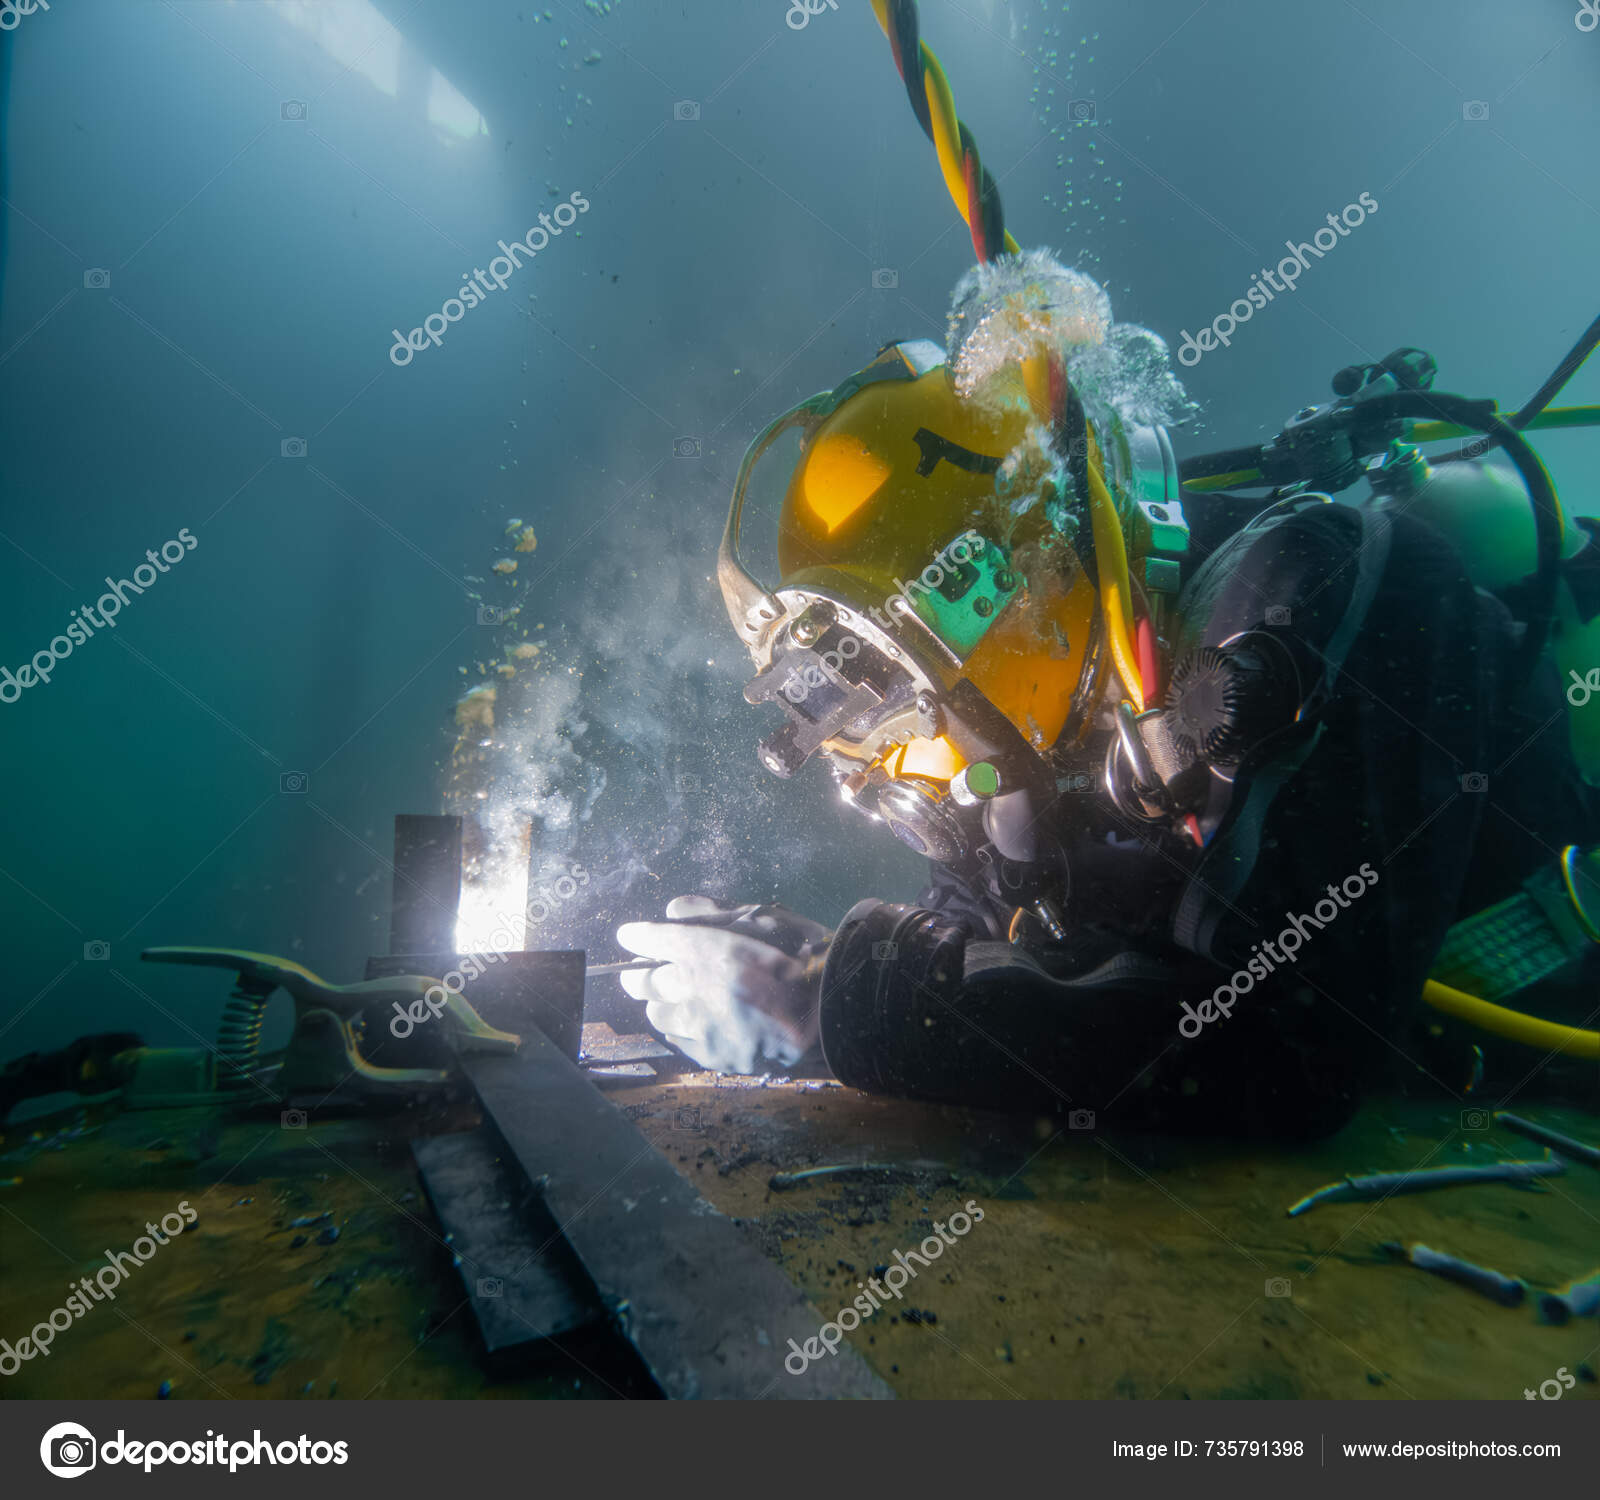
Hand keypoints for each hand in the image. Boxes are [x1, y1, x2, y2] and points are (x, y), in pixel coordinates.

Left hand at [615, 897, 831, 1074]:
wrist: (835, 1011)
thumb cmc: (802, 954)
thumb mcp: (762, 916)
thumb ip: (710, 911)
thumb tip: (671, 911)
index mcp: (705, 950)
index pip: (649, 940)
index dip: (637, 936)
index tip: (631, 936)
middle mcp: (694, 990)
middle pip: (640, 981)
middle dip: (637, 972)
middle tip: (644, 969)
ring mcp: (701, 1027)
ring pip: (656, 1013)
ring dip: (662, 1002)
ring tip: (679, 997)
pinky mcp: (712, 1055)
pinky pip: (678, 1039)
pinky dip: (681, 1027)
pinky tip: (699, 1020)